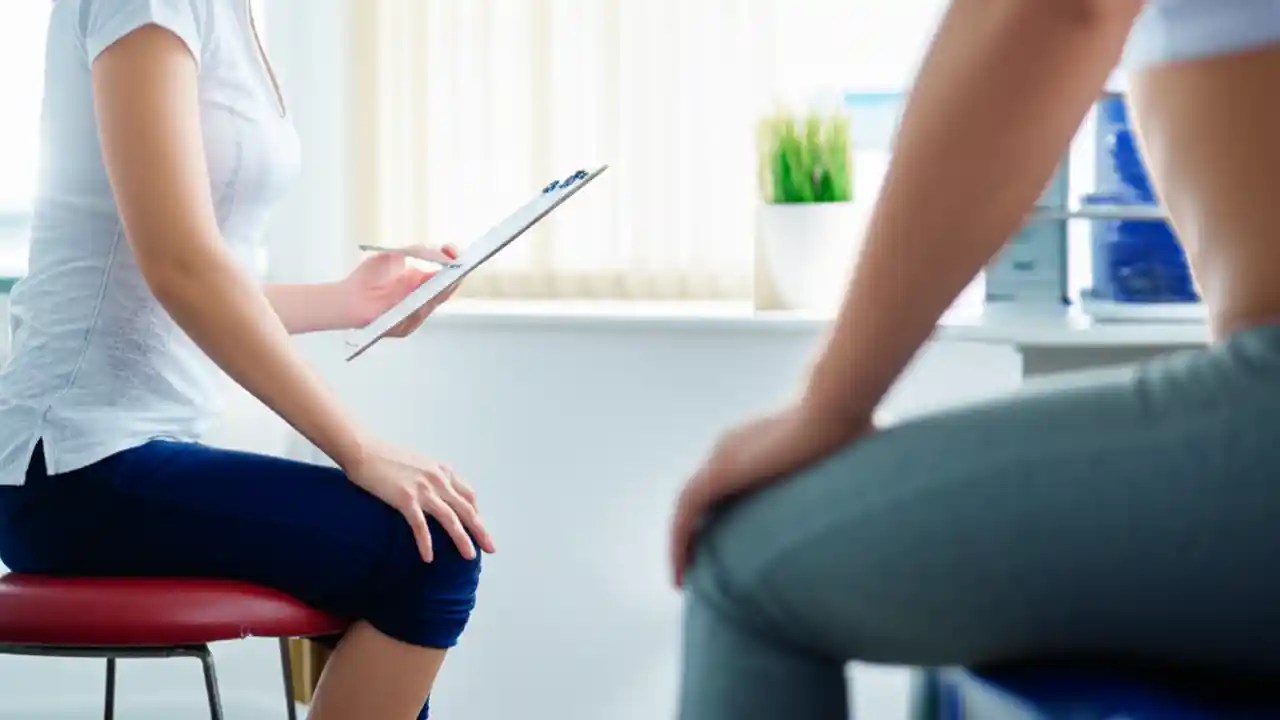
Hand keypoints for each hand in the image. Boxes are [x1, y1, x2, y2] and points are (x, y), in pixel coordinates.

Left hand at [341, 244, 460, 334]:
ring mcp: (413, 315)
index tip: (455, 254)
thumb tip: (443, 252)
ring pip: (432, 305)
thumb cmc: (367, 277)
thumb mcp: (395, 256)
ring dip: (440, 293)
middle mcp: (419, 300)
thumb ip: (418, 251)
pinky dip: (420, 309)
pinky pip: (415, 319)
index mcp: (420, 282)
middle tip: (458, 269)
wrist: (346, 297)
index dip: (453, 266)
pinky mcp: (403, 329)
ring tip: (447, 281)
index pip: (444, 276)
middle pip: (443, 292)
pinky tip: (423, 299)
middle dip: (453, 280)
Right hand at [344, 438, 496, 562]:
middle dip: (481, 530)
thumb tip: (436, 493)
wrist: (364, 450)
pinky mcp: (406, 499)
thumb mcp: (418, 463)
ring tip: (469, 556)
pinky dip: (426, 543)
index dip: (476, 513)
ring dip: (462, 539)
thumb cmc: (386, 457)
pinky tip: (429, 558)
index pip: (468, 495)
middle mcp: (438, 479)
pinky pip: (420, 526)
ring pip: (451, 519)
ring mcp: (423, 489)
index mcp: (442, 470)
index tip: (478, 527)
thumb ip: (431, 477)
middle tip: (491, 548)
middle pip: (467, 509)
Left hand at [670, 401, 870, 586]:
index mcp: (754, 446)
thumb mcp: (849, 460)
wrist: (836, 405)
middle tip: (697, 572)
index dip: (721, 519)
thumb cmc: (853, 425)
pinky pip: (685, 513)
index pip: (725, 489)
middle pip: (701, 501)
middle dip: (695, 535)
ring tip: (680, 579)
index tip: (727, 551)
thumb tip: (886, 500)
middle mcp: (729, 450)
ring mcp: (721, 458)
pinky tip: (680, 571)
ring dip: (679, 544)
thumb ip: (850, 479)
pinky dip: (678, 541)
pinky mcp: (719, 472)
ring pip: (686, 509)